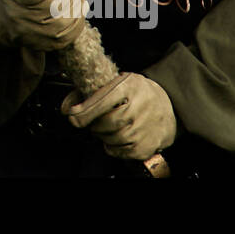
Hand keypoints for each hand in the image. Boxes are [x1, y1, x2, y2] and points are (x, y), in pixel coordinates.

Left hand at [61, 71, 175, 160]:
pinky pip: (120, 151)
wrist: (170, 104)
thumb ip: (90, 92)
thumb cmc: (137, 92)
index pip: (101, 101)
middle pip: (105, 123)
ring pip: (111, 138)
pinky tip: (116, 137)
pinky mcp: (147, 145)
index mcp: (128, 86)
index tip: (71, 115)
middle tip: (94, 121)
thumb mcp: (117, 82)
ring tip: (107, 127)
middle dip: (93, 124)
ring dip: (102, 135)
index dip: (82, 111)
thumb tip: (64, 108)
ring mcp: (145, 127)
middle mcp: (139, 106)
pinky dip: (112, 147)